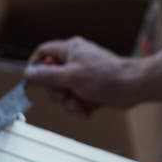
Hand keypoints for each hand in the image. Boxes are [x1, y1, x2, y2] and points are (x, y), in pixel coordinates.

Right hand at [24, 36, 139, 109]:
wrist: (133, 87)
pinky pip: (77, 100)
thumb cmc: (106, 77)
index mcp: (70, 49)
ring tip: (79, 106)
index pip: (44, 52)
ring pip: (64, 93)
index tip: (33, 81)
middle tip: (64, 96)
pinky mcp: (92, 90)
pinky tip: (87, 111)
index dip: (36, 65)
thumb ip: (48, 75)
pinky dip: (80, 108)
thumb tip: (28, 73)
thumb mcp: (71, 76)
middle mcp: (76, 61)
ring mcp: (84, 76)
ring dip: (69, 104)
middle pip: (51, 78)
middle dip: (56, 92)